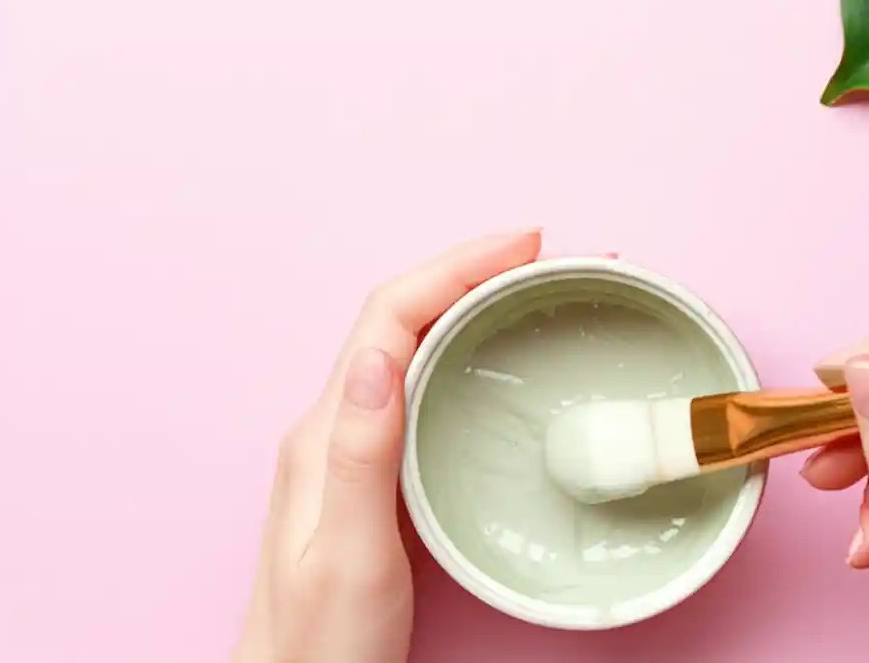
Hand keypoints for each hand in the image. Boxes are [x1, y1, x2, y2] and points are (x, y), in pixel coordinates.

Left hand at [233, 230, 541, 662]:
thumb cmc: (322, 646)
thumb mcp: (348, 557)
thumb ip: (362, 459)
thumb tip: (377, 359)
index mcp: (327, 434)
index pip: (389, 318)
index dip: (455, 267)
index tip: (523, 246)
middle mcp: (335, 427)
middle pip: (404, 317)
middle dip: (473, 271)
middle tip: (546, 259)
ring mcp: (354, 447)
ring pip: (414, 346)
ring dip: (471, 303)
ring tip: (532, 289)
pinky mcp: (377, 472)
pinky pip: (421, 385)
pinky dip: (465, 352)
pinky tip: (496, 360)